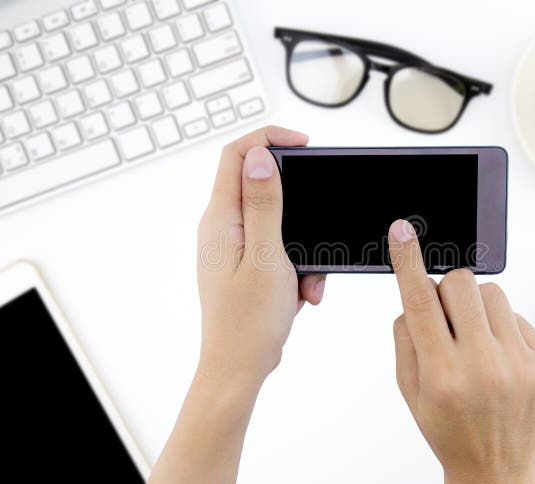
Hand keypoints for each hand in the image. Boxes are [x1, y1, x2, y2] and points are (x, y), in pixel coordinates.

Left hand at [196, 125, 325, 388]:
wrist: (239, 368)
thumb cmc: (249, 322)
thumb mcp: (266, 256)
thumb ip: (263, 203)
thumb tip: (260, 155)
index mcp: (220, 218)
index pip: (237, 155)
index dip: (271, 139)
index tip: (304, 144)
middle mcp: (222, 227)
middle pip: (264, 189)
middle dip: (299, 208)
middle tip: (314, 232)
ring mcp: (234, 246)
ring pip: (279, 224)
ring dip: (302, 248)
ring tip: (307, 282)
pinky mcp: (248, 264)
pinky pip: (280, 250)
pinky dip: (298, 268)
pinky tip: (301, 294)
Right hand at [388, 219, 534, 483]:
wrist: (497, 471)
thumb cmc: (450, 432)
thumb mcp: (410, 392)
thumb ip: (406, 339)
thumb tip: (415, 296)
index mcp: (443, 375)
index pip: (420, 301)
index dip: (407, 260)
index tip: (402, 232)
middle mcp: (484, 366)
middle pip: (461, 284)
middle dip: (447, 292)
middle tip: (445, 318)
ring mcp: (520, 364)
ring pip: (493, 293)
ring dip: (476, 307)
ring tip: (474, 340)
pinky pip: (518, 316)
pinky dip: (502, 327)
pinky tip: (498, 356)